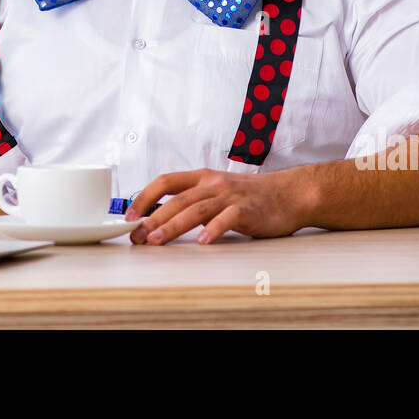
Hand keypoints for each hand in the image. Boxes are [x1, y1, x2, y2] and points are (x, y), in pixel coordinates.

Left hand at [127, 168, 312, 244]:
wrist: (290, 193)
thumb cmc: (251, 195)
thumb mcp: (217, 189)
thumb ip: (193, 198)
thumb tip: (159, 215)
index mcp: (202, 177)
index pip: (165, 181)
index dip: (144, 197)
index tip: (129, 215)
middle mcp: (213, 184)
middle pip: (176, 200)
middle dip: (152, 218)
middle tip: (135, 235)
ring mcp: (230, 196)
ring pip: (195, 209)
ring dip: (172, 225)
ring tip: (156, 240)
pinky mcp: (247, 210)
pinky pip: (227, 219)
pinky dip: (213, 230)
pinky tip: (202, 242)